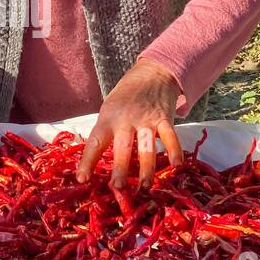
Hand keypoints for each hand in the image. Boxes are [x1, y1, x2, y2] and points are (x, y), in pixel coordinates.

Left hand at [76, 59, 183, 187]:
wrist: (152, 73)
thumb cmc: (125, 97)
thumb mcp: (109, 109)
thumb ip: (105, 132)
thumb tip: (95, 162)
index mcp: (108, 118)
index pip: (95, 142)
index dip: (88, 161)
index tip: (82, 179)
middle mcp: (126, 120)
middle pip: (122, 147)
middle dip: (120, 168)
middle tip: (118, 187)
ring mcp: (147, 119)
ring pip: (146, 146)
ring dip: (146, 168)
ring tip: (145, 186)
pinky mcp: (165, 118)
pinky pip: (170, 136)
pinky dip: (175, 150)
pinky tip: (176, 165)